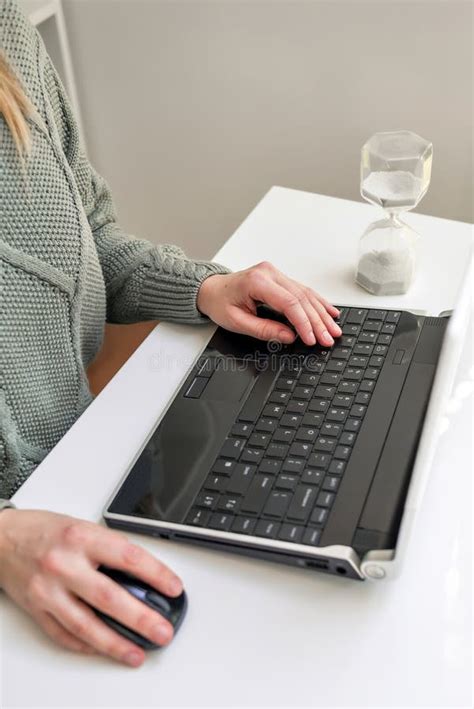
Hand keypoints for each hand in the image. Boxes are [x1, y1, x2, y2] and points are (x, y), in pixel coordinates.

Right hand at [0, 509, 182, 666]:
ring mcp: (48, 590)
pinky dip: (86, 645)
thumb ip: (110, 549)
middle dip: (141, 619)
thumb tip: (143, 576)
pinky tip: (103, 649)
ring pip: (86, 625)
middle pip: (110, 597)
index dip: (156, 575)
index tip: (174, 588)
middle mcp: (64, 564)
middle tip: (163, 631)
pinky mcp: (36, 609)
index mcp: (81, 538)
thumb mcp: (83, 527)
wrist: (2, 539)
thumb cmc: (45, 530)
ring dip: (115, 644)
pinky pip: (64, 634)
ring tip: (137, 652)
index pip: (128, 558)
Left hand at [197, 262, 340, 345]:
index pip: (289, 303)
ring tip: (333, 329)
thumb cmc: (220, 303)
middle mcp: (269, 273)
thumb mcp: (237, 322)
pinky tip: (329, 311)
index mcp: (257, 281)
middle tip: (328, 338)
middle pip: (301, 299)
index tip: (312, 339)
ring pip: (306, 294)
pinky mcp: (279, 278)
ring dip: (321, 313)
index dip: (303, 323)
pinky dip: (317, 303)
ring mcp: (276, 274)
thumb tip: (289, 337)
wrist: (211, 290)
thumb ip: (264, 330)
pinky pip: (302, 290)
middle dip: (318, 321)